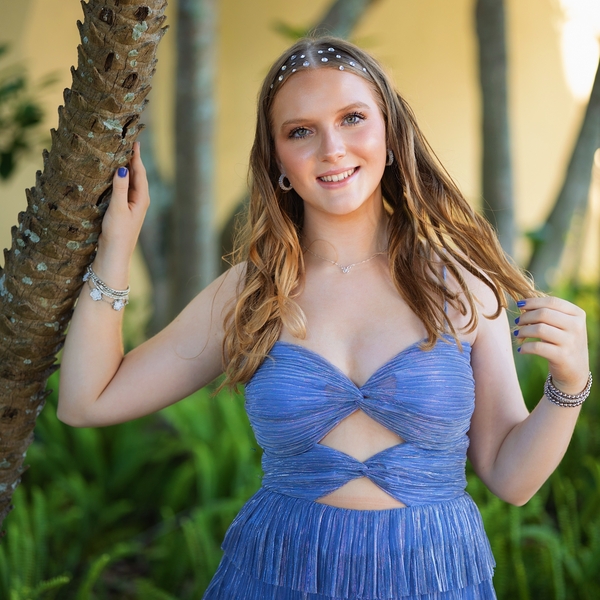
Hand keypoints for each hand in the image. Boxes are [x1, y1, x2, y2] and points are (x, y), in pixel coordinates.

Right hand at [98, 141, 149, 256]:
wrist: (114, 254)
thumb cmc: (117, 233)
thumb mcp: (117, 209)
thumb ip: (120, 188)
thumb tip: (123, 168)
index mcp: (142, 198)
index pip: (140, 172)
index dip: (136, 157)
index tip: (135, 141)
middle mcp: (139, 200)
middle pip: (136, 175)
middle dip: (131, 159)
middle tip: (126, 142)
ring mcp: (131, 205)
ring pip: (129, 182)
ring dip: (125, 168)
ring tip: (119, 152)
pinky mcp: (123, 209)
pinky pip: (122, 189)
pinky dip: (119, 179)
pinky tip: (112, 174)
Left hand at [514, 296, 588, 393]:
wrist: (575, 370)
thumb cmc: (563, 342)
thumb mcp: (563, 325)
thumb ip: (548, 313)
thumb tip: (523, 304)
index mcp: (578, 314)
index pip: (552, 302)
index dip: (533, 302)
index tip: (519, 304)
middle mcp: (576, 326)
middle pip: (543, 313)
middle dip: (525, 316)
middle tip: (518, 322)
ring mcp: (570, 342)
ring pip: (539, 329)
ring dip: (523, 331)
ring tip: (518, 334)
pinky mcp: (562, 356)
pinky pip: (537, 347)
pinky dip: (525, 347)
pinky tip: (521, 349)